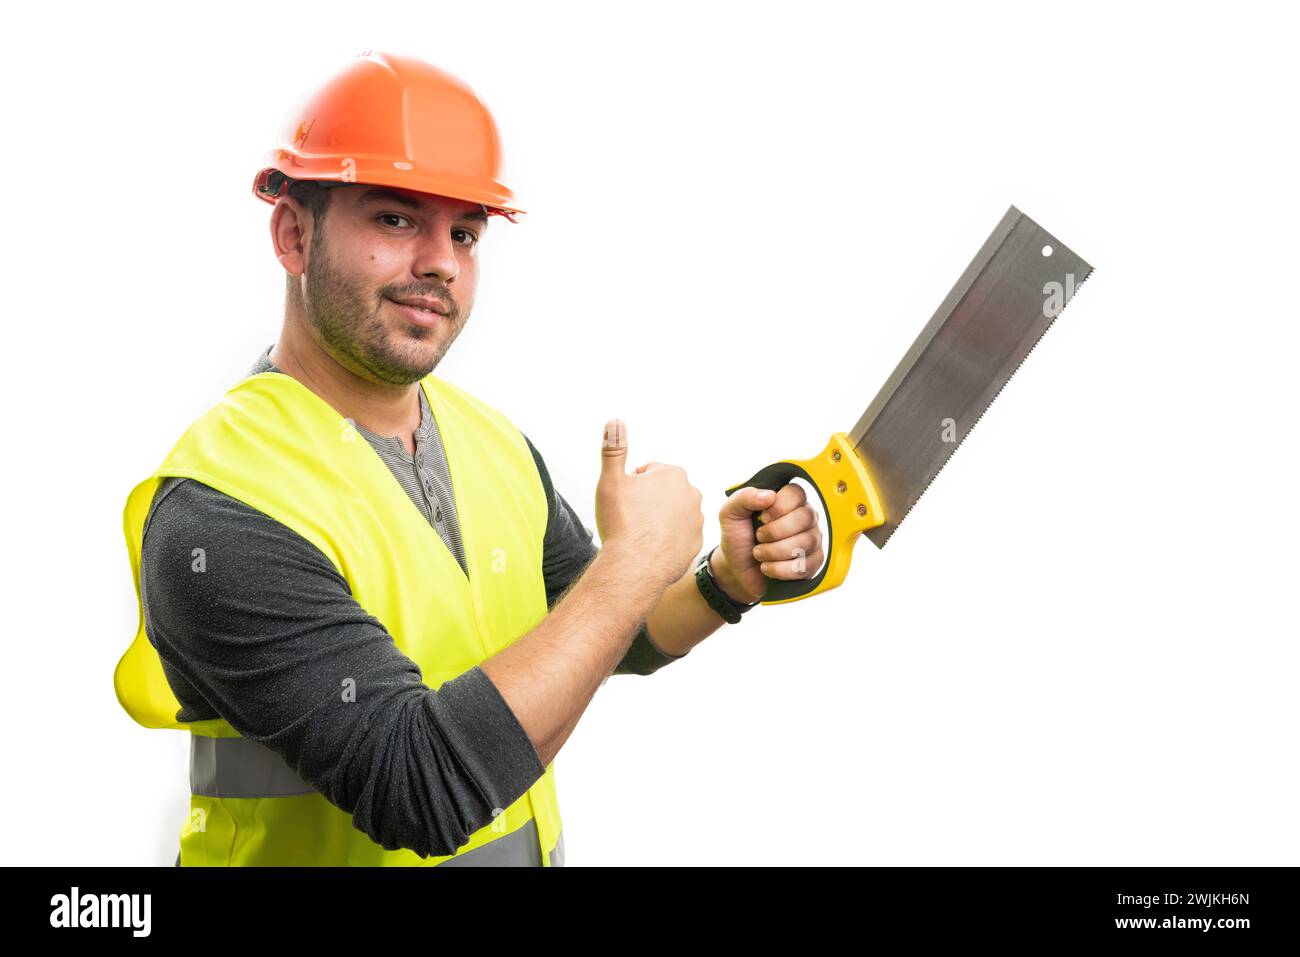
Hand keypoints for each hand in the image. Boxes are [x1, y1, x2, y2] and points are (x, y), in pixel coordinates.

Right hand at [594, 419, 703, 587]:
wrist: (634, 567)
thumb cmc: (621, 522)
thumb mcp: (611, 481)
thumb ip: (613, 449)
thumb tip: (615, 420)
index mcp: (673, 474)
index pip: (647, 472)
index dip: (630, 486)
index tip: (623, 501)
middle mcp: (691, 494)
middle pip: (661, 492)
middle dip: (646, 500)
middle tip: (629, 517)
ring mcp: (696, 520)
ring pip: (670, 514)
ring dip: (656, 519)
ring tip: (639, 534)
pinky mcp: (696, 543)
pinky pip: (677, 536)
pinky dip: (665, 539)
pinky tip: (649, 548)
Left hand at [712, 483, 823, 602]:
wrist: (736, 569)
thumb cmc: (737, 537)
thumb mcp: (730, 513)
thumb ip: (744, 497)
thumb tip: (769, 495)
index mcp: (787, 500)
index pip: (796, 493)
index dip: (779, 507)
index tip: (762, 518)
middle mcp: (804, 518)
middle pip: (805, 517)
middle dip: (776, 531)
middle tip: (759, 537)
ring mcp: (812, 540)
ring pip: (805, 543)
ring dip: (774, 551)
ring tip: (758, 553)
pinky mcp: (812, 564)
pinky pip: (805, 566)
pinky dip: (780, 569)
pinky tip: (767, 567)